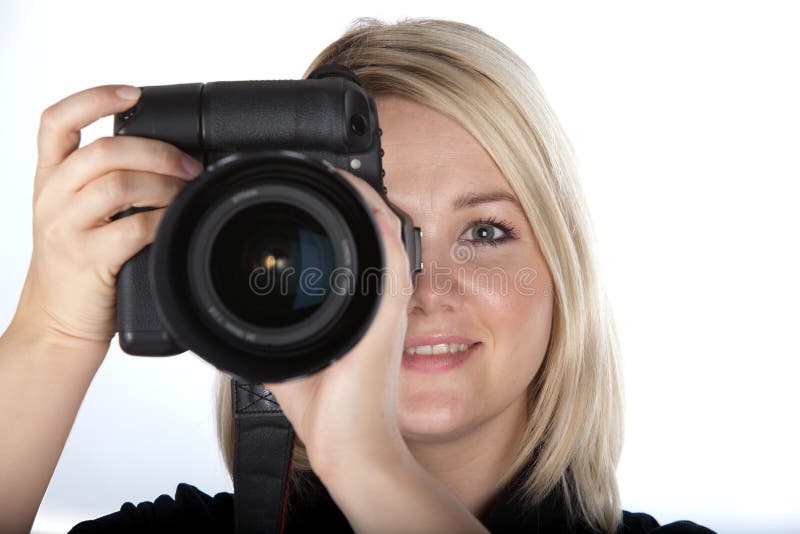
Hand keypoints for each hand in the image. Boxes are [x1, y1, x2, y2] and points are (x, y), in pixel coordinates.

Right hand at [12, 85, 202, 350]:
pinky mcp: (87, 258)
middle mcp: (52, 198)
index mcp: (49, 181)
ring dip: (166, 185)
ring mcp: (66, 229)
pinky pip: (135, 226)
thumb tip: (163, 160)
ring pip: (120, 183)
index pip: (56, 121)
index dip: (94, 98)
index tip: (132, 92)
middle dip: (158, 151)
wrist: (55, 326)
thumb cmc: (77, 271)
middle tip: (188, 166)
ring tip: (186, 195)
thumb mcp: (75, 218)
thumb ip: (102, 186)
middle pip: (104, 150)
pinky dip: (164, 220)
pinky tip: (174, 224)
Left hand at [264, 169, 413, 475]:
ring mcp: (386, 299)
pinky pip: (387, 248)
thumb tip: (229, 313)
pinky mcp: (388, 309)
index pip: (349, 241)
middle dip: (344, 190)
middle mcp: (376, 295)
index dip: (331, 208)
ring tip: (329, 168)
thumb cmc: (326, 407)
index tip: (300, 187)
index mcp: (356, 303)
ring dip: (357, 194)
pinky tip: (355, 194)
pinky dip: (372, 216)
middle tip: (312, 167)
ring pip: (381, 226)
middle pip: (369, 223)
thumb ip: (267, 330)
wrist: (349, 445)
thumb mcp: (286, 356)